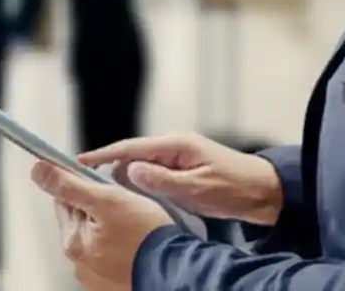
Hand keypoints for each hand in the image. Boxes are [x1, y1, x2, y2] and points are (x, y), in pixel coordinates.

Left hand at [32, 161, 172, 288]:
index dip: (82, 184)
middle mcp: (81, 264)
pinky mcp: (115, 282)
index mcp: (73, 243)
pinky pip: (112, 253)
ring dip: (111, 223)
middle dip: (98, 205)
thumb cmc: (147, 236)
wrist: (178, 269)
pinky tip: (137, 238)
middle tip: (124, 201)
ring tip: (134, 220)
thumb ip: (70, 185)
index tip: (100, 180)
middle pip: (81, 218)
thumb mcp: (107, 199)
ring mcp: (97, 276)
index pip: (64, 200)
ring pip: (98, 235)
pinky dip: (121, 243)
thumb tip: (39, 171)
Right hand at [79, 134, 281, 224]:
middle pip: (132, 157)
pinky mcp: (182, 172)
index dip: (103, 154)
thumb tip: (129, 170)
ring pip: (142, 169)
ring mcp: (177, 159)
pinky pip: (154, 177)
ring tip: (107, 196)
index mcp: (176, 144)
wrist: (265, 192)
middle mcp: (173, 147)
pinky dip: (142, 187)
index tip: (79, 161)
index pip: (130, 147)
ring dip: (127, 182)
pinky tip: (133, 200)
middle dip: (110, 171)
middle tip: (89, 185)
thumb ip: (162, 180)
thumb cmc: (235, 187)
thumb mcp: (197, 188)